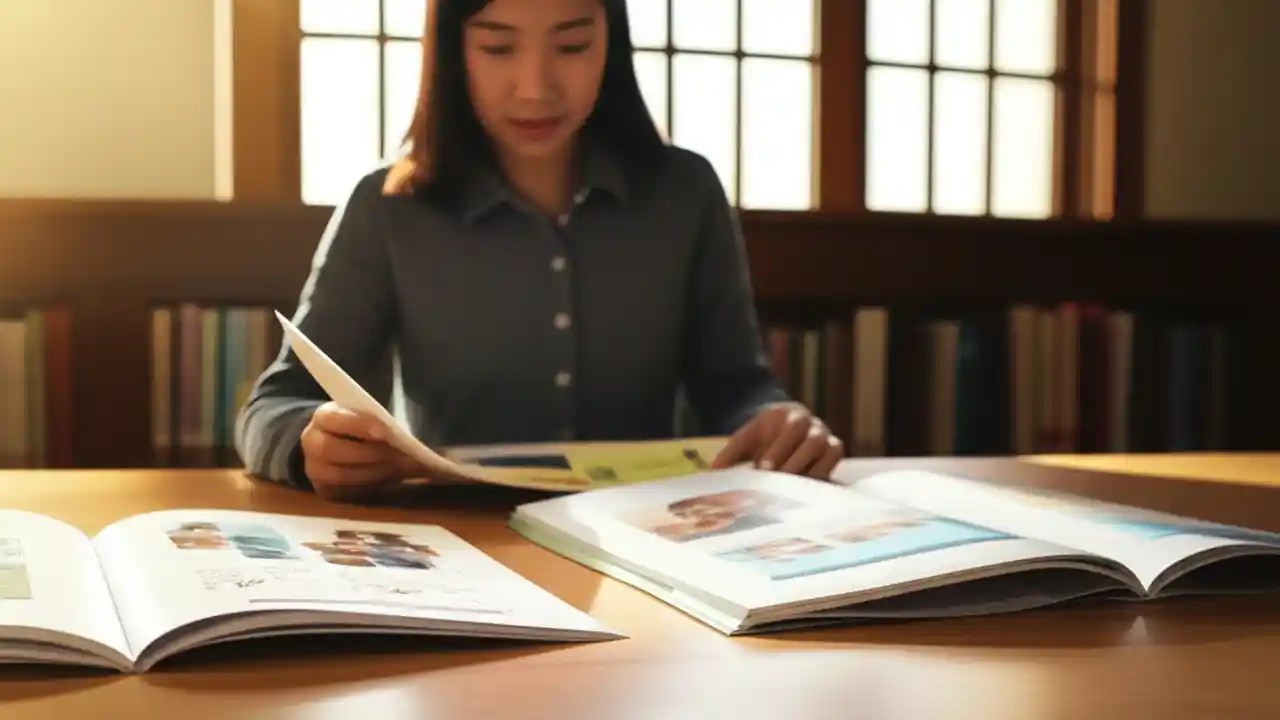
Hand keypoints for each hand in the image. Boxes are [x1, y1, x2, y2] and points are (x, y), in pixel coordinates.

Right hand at [300, 402, 421, 500]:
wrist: (335, 442)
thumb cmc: (358, 424)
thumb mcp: (364, 414)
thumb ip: (377, 419)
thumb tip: (406, 432)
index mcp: (322, 417)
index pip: (335, 419)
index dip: (360, 425)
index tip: (386, 431)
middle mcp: (312, 444)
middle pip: (333, 450)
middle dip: (370, 454)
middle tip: (402, 455)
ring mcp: (315, 471)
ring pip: (341, 476)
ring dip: (376, 473)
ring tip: (405, 469)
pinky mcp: (325, 491)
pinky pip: (348, 493)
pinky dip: (374, 487)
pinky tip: (395, 480)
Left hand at [711, 402, 843, 479]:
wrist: (781, 431)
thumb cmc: (762, 437)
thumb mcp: (745, 440)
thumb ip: (730, 453)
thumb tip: (713, 472)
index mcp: (786, 414)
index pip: (789, 428)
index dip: (778, 449)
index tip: (764, 467)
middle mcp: (809, 422)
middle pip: (810, 440)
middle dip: (794, 461)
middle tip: (778, 481)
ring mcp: (824, 436)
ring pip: (826, 450)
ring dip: (810, 470)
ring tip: (792, 490)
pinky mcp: (833, 451)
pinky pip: (833, 462)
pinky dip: (822, 474)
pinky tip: (806, 491)